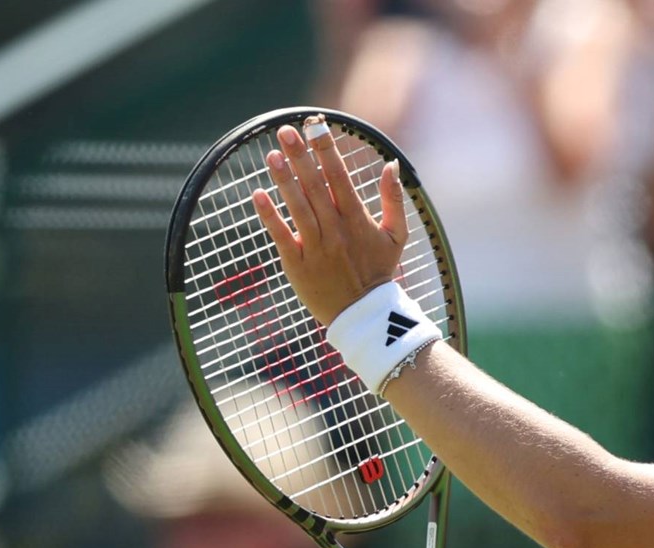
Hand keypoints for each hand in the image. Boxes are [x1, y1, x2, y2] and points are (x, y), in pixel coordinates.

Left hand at [251, 121, 409, 325]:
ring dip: (285, 181)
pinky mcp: (298, 265)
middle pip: (316, 188)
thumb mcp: (396, 236)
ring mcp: (316, 248)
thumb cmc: (378, 271)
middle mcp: (336, 231)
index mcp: (358, 221)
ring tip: (272, 155)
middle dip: (301, 157)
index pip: (340, 178)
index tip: (315, 125)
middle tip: (285, 130)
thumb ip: (394, 199)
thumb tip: (390, 164)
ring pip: (299, 208)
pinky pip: (282, 236)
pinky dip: (270, 216)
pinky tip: (257, 194)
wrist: (364, 316)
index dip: (326, 150)